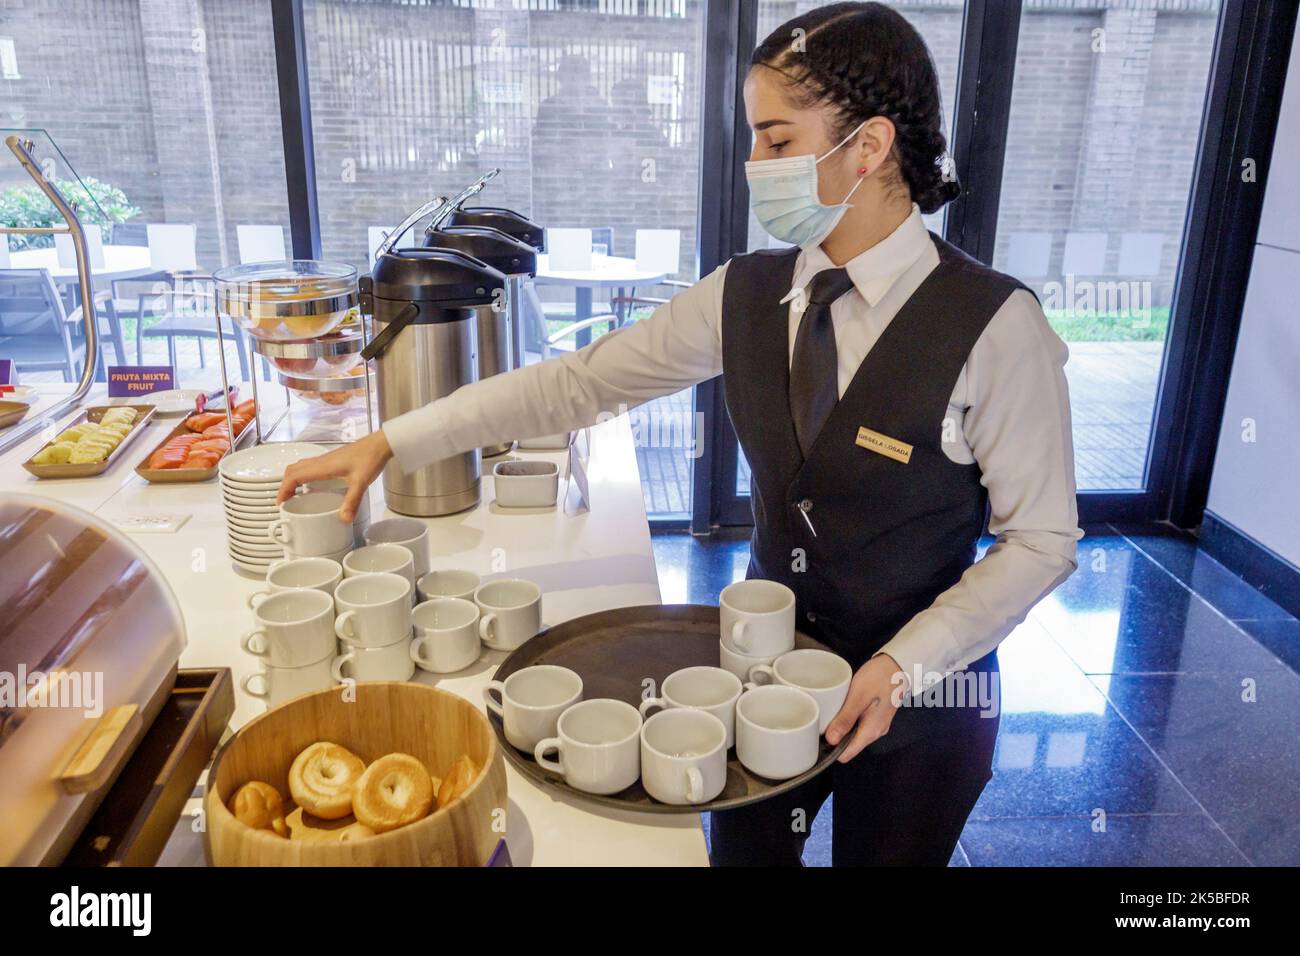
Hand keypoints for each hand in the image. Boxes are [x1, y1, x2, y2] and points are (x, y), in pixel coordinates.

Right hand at [277, 430, 393, 522]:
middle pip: (293, 470)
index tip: (280, 502)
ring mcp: (326, 459)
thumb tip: (343, 519)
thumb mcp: (360, 483)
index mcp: (322, 466)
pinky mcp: (333, 460)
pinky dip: (305, 476)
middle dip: (285, 485)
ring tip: (294, 494)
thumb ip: (352, 502)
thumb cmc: (370, 457)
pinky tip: (314, 486)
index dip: (283, 489)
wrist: (380, 444)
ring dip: (293, 479)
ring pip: (301, 467)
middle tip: (285, 500)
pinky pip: (311, 467)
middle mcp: (321, 461)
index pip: (293, 476)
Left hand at [825, 653, 906, 761]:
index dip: (830, 750)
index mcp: (871, 731)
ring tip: (832, 712)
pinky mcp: (876, 716)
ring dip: (841, 726)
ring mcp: (877, 724)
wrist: (897, 664)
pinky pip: (859, 724)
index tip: (818, 739)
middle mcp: (876, 732)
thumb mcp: (858, 697)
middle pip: (849, 745)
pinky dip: (849, 718)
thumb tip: (831, 740)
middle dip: (834, 737)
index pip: (846, 754)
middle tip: (821, 721)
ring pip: (853, 734)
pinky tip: (843, 707)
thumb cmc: (880, 677)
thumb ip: (845, 719)